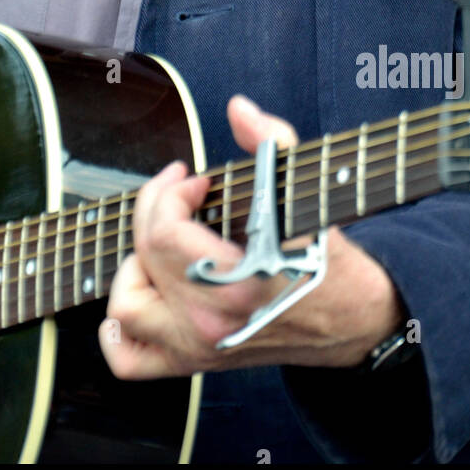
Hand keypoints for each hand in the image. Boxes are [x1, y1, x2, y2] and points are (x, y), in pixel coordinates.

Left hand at [99, 97, 404, 379]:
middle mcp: (210, 321)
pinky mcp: (195, 361)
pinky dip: (116, 331)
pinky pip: (130, 359)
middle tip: (182, 193)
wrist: (352, 320)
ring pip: (126, 306)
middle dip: (156, 208)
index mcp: (238, 283)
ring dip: (134, 264)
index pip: (165, 231)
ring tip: (162, 243)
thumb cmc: (327, 257)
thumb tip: (238, 108)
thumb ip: (271, 143)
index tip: (196, 181)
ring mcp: (198, 346)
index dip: (170, 192)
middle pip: (145, 254)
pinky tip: (139, 291)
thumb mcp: (307, 192)